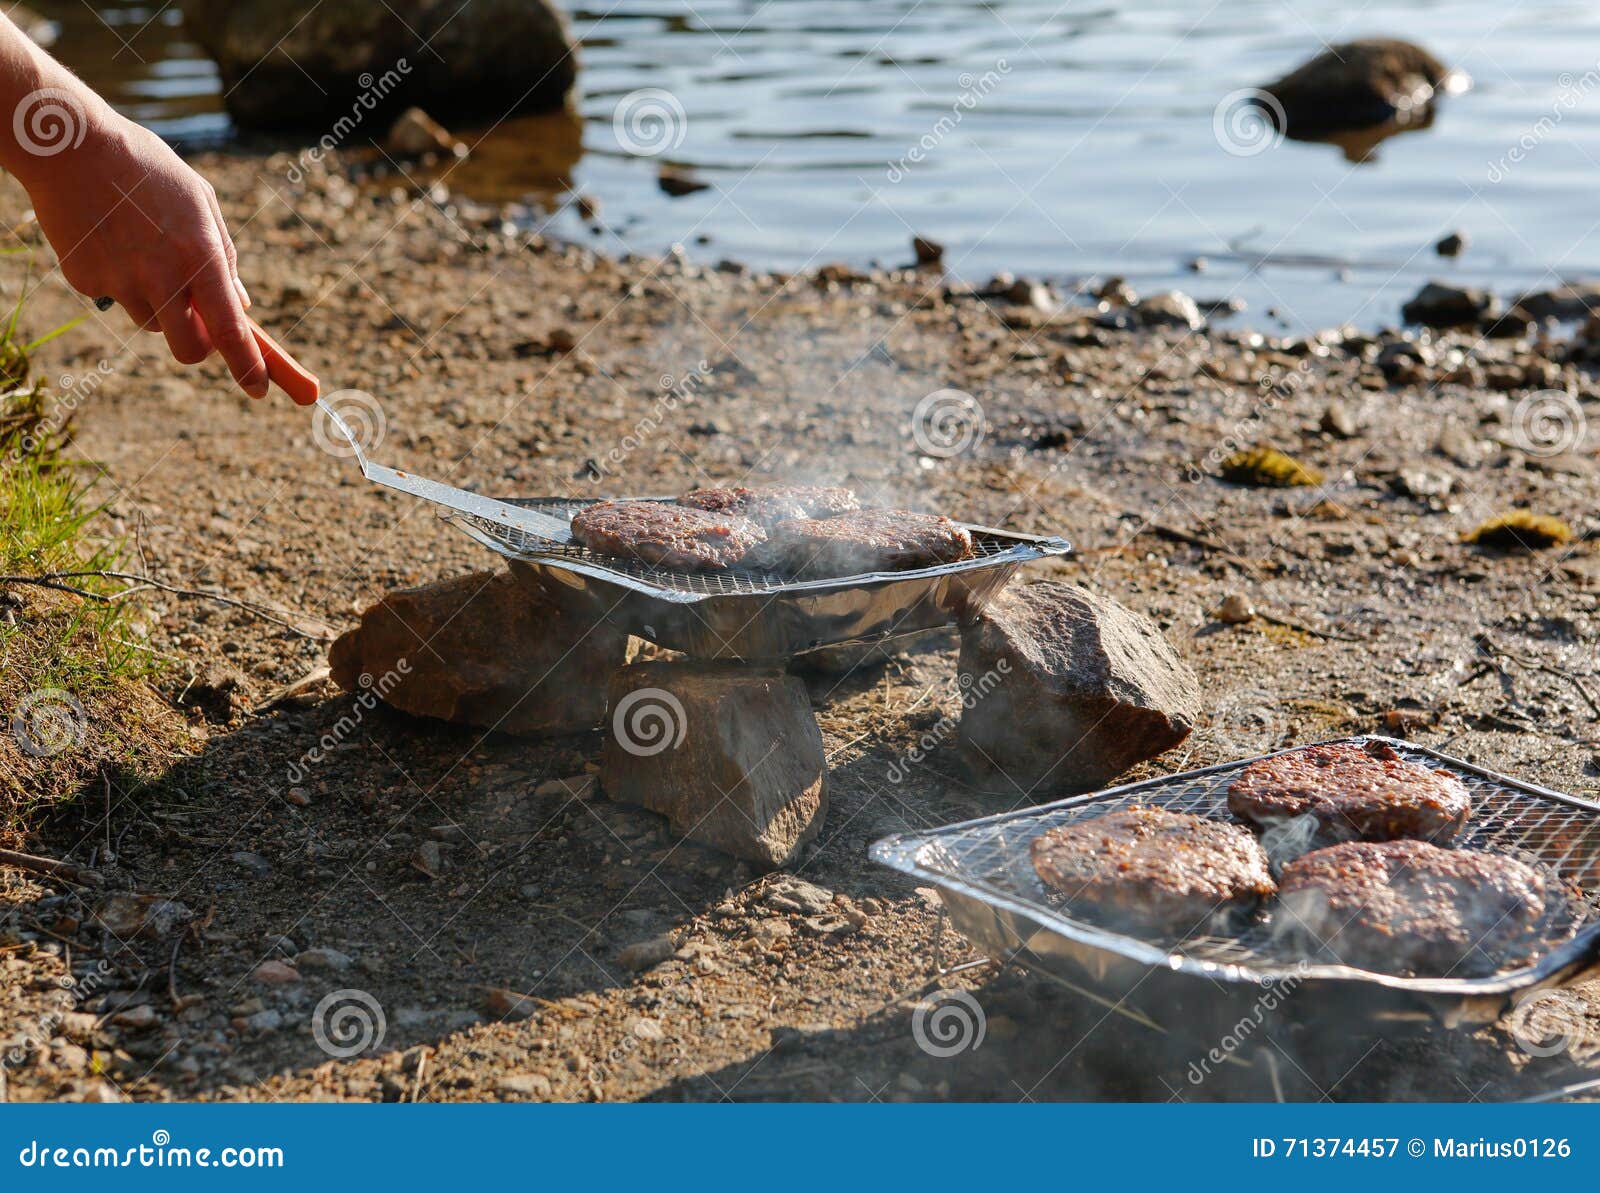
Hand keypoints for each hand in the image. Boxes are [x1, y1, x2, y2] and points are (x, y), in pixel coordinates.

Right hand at [15, 102, 269, 396]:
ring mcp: (120, 281)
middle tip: (198, 323)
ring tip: (143, 249)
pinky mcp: (85, 280)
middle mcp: (161, 276)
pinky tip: (109, 239)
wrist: (70, 144)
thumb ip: (224, 257)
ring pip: (151, 322)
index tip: (259, 390)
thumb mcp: (202, 202)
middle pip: (189, 349)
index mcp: (200, 256)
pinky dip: (118, 280)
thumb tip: (241, 306)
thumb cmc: (148, 170)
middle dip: (198, 345)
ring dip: (157, 303)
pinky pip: (114, 298)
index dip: (248, 366)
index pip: (231, 330)